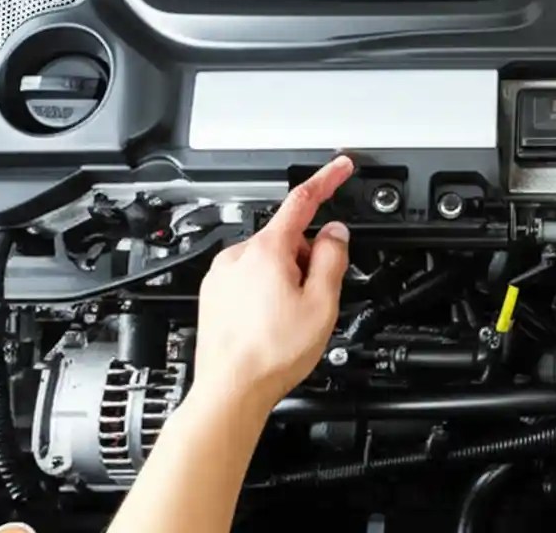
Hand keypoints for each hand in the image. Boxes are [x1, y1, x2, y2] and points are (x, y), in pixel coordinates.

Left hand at [191, 156, 354, 413]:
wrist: (231, 389)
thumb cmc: (271, 353)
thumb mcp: (322, 303)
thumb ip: (332, 259)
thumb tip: (335, 234)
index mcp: (267, 251)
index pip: (303, 200)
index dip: (327, 179)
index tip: (341, 166)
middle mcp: (238, 257)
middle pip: (288, 239)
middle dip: (306, 259)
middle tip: (315, 296)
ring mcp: (222, 276)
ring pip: (268, 262)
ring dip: (286, 279)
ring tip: (290, 318)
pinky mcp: (214, 295)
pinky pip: (249, 280)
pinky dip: (266, 293)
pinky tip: (271, 323)